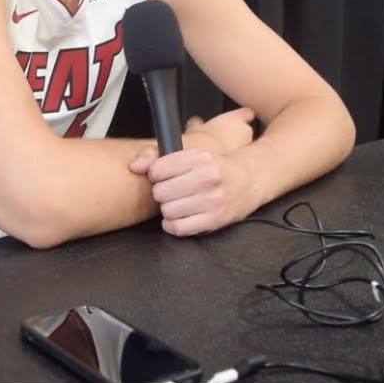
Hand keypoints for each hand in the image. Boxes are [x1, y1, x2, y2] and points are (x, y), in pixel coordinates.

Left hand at [128, 107, 257, 235]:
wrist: (249, 181)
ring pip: (168, 211)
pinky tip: (179, 218)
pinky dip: (173, 225)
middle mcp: (207, 177)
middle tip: (172, 192)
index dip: (156, 175)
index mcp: (200, 157)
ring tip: (179, 204)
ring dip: (169, 210)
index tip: (164, 176)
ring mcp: (213, 200)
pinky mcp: (215, 219)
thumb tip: (134, 166)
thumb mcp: (191, 155)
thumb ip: (157, 156)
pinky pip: (179, 228)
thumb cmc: (215, 167)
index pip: (158, 170)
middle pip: (160, 192)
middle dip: (162, 193)